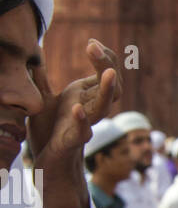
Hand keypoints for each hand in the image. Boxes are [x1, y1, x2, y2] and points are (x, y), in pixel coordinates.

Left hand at [28, 39, 120, 207]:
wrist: (48, 163)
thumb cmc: (50, 132)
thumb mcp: (42, 100)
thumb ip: (40, 79)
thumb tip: (34, 55)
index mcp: (86, 96)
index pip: (106, 71)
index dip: (103, 56)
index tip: (91, 43)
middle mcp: (90, 109)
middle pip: (113, 85)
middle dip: (107, 64)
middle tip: (92, 47)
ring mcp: (84, 125)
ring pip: (104, 108)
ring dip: (107, 90)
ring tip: (109, 73)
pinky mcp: (72, 142)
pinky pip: (82, 132)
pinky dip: (81, 120)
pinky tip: (77, 108)